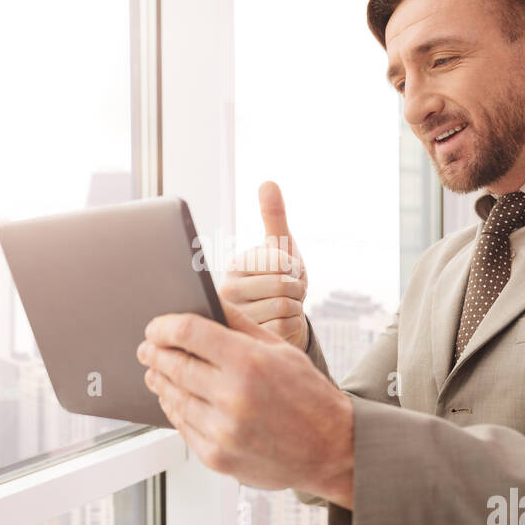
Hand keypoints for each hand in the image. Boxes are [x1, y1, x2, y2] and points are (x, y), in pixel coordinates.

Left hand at [136, 297, 353, 506]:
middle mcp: (233, 397)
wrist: (332, 450)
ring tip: (156, 372)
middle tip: (147, 348)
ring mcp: (222, 431)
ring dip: (159, 381)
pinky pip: (182, 427)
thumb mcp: (281, 349)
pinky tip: (174, 399)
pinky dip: (173, 409)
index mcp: (249, 363)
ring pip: (173, 397)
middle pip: (173, 365)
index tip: (155, 327)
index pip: (188, 333)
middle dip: (154, 353)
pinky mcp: (217, 457)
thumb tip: (206, 302)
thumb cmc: (308, 396)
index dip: (164, 326)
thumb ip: (239, 324)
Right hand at [221, 181, 309, 349]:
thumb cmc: (277, 280)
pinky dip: (293, 324)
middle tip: (289, 291)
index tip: (286, 270)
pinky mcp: (246, 341)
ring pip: (286, 306)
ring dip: (296, 307)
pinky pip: (287, 326)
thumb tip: (268, 183)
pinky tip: (280, 323)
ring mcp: (234, 318)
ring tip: (283, 306)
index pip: (279, 261)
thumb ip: (273, 216)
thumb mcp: (279, 247)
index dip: (293, 266)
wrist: (277, 320)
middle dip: (298, 288)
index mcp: (235, 264)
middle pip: (283, 285)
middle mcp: (226, 290)